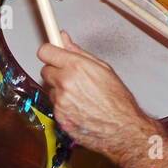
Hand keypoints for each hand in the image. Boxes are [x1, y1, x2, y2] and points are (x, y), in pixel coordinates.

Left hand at [38, 33, 155, 157]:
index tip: (53, 53)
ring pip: (50, 89)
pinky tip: (80, 108)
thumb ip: (78, 52)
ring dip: (60, 91)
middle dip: (57, 72)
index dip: (50, 52)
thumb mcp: (103, 68)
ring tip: (81, 96)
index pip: (45, 51)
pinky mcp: (58, 117)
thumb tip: (64, 39)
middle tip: (73, 78)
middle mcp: (64, 83)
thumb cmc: (118, 101)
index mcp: (75, 67)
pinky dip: (64, 106)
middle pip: (45, 70)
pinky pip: (55, 106)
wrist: (122, 128)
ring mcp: (60, 101)